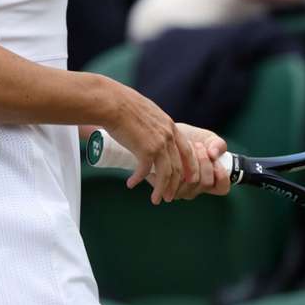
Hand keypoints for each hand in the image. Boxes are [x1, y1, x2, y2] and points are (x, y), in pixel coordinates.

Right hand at [105, 85, 197, 204]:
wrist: (114, 104)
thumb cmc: (126, 106)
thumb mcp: (149, 113)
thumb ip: (154, 125)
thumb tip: (150, 134)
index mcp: (171, 127)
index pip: (188, 151)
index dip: (190, 167)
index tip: (188, 180)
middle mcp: (169, 136)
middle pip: (178, 167)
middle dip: (175, 185)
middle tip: (169, 197)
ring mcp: (159, 143)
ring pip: (166, 174)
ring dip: (161, 190)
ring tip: (155, 200)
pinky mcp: (145, 150)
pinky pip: (145, 171)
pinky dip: (138, 179)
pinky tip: (131, 183)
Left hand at [172, 123, 231, 199]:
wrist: (167, 135)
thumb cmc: (191, 138)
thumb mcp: (209, 139)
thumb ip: (218, 145)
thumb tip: (213, 154)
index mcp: (211, 180)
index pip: (222, 188)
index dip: (222, 176)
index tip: (216, 160)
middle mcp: (196, 189)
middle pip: (206, 183)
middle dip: (204, 161)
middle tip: (199, 145)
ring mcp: (181, 190)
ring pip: (191, 181)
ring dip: (191, 159)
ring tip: (188, 146)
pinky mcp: (166, 186)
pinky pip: (175, 179)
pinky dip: (178, 162)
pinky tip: (176, 152)